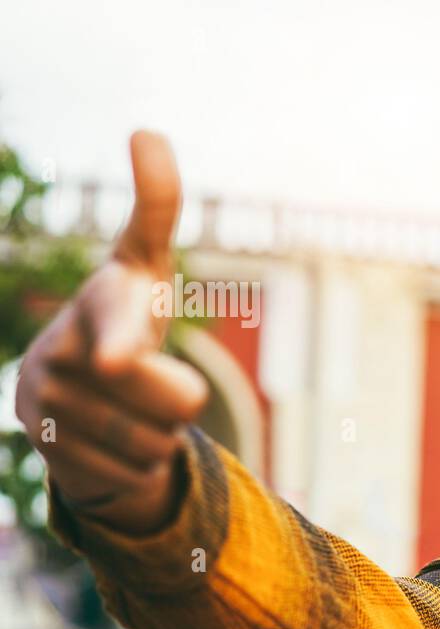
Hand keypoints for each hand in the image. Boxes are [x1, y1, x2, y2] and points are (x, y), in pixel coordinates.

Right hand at [14, 131, 208, 535]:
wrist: (76, 394)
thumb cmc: (125, 318)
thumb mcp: (146, 266)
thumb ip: (155, 206)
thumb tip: (145, 129)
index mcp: (97, 304)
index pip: (121, 326)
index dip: (123, 345)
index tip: (115, 359)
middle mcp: (58, 351)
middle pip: (174, 405)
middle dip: (181, 403)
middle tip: (153, 384)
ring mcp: (45, 405)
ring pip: (157, 445)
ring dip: (161, 436)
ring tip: (129, 410)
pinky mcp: (48, 454)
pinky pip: (137, 475)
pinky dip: (141, 466)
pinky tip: (113, 442)